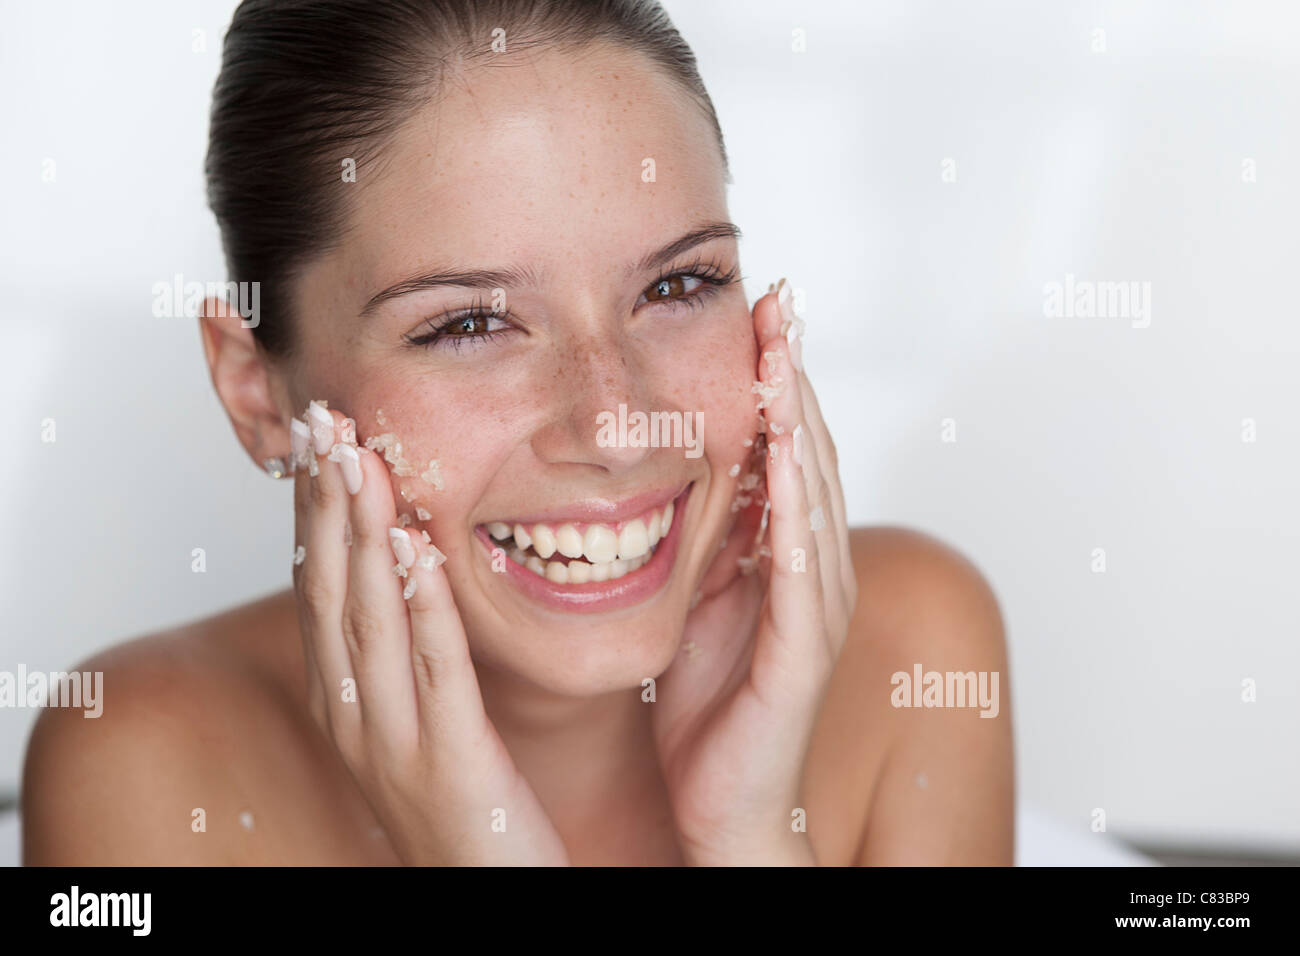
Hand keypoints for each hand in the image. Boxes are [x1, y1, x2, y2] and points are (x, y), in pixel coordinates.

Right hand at [290, 403, 568, 864]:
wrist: (493, 898)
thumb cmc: (464, 805)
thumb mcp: (421, 719)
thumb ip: (408, 651)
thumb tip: (407, 568)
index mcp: (348, 702)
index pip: (320, 589)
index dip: (314, 512)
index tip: (319, 439)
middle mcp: (357, 718)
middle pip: (331, 593)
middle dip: (326, 504)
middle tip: (325, 423)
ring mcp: (398, 743)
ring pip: (370, 623)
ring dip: (363, 536)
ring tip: (359, 462)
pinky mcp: (452, 764)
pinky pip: (436, 673)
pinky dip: (423, 607)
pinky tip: (420, 550)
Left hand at [651, 280, 857, 864]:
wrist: (726, 803)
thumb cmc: (708, 709)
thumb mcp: (698, 601)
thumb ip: (704, 539)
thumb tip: (674, 476)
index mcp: (788, 555)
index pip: (785, 449)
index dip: (774, 381)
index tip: (754, 313)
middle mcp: (817, 568)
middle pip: (807, 451)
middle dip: (791, 375)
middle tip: (776, 302)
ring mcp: (819, 604)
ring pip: (812, 490)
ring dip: (797, 417)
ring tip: (779, 348)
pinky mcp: (804, 645)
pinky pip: (802, 561)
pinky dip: (794, 502)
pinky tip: (782, 455)